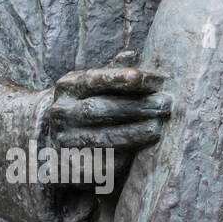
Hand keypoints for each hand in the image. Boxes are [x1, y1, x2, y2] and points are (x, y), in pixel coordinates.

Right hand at [49, 61, 170, 152]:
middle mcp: (60, 112)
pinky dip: (123, 158)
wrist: (56, 143)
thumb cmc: (86, 107)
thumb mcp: (93, 86)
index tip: (156, 81)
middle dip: (136, 107)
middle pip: (99, 108)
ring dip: (133, 133)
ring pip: (101, 138)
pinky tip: (142, 152)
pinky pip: (99, 164)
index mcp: (67, 87)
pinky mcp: (70, 168)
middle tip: (165, 105)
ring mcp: (62, 141)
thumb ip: (112, 72)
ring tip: (158, 128)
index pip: (95, 78)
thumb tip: (132, 54)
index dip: (125, 78)